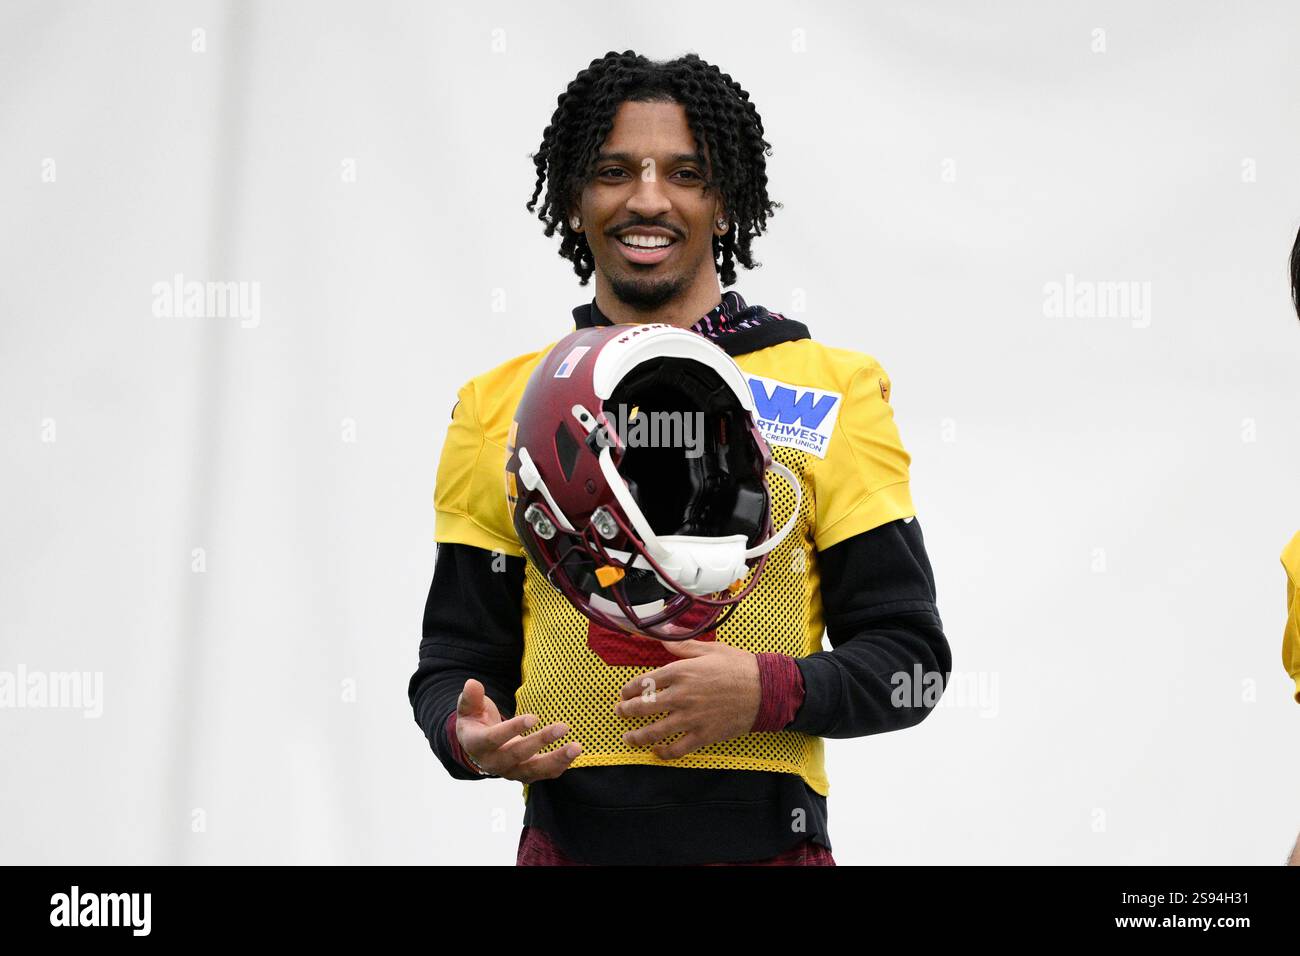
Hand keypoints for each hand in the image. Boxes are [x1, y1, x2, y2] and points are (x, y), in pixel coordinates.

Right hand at [455, 678, 581, 781]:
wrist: (478, 747)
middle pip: (517, 755)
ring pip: (534, 770)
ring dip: (556, 760)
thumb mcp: (468, 708)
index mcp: (477, 745)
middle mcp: (493, 762)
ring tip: (576, 747)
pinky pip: (543, 774)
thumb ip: (471, 698)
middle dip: (540, 742)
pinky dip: (559, 766)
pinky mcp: (525, 774)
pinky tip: (574, 753)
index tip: (534, 717)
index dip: (513, 729)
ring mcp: (510, 771)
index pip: (494, 739)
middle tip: (563, 727)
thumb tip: (472, 684)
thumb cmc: (475, 721)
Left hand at [613, 639, 761, 758]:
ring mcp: (691, 718)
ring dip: (637, 736)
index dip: (629, 690)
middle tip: (620, 712)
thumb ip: (682, 645)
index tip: (624, 693)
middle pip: (642, 708)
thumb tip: (663, 635)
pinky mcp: (703, 736)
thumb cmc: (739, 666)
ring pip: (655, 732)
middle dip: (626, 712)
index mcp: (681, 672)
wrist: (766, 690)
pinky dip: (663, 753)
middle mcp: (681, 696)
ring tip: (628, 737)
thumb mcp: (709, 649)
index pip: (643, 682)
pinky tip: (657, 752)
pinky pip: (677, 749)